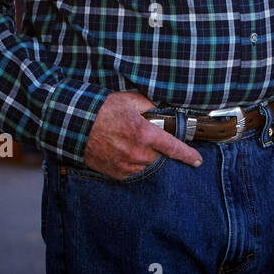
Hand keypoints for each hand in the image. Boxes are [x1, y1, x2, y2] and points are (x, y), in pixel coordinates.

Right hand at [82, 89, 201, 178]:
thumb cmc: (102, 110)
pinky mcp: (115, 173)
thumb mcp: (129, 100)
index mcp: (145, 134)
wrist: (75, 124)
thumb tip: (159, 110)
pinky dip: (132, 164)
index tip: (197, 160)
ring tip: (131, 144)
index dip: (188, 155)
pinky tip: (123, 152)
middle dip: (158, 150)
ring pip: (146, 166)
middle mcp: (138, 153)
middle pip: (160, 158)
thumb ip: (149, 106)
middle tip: (146, 139)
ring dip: (145, 157)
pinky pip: (132, 172)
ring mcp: (126, 165)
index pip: (174, 148)